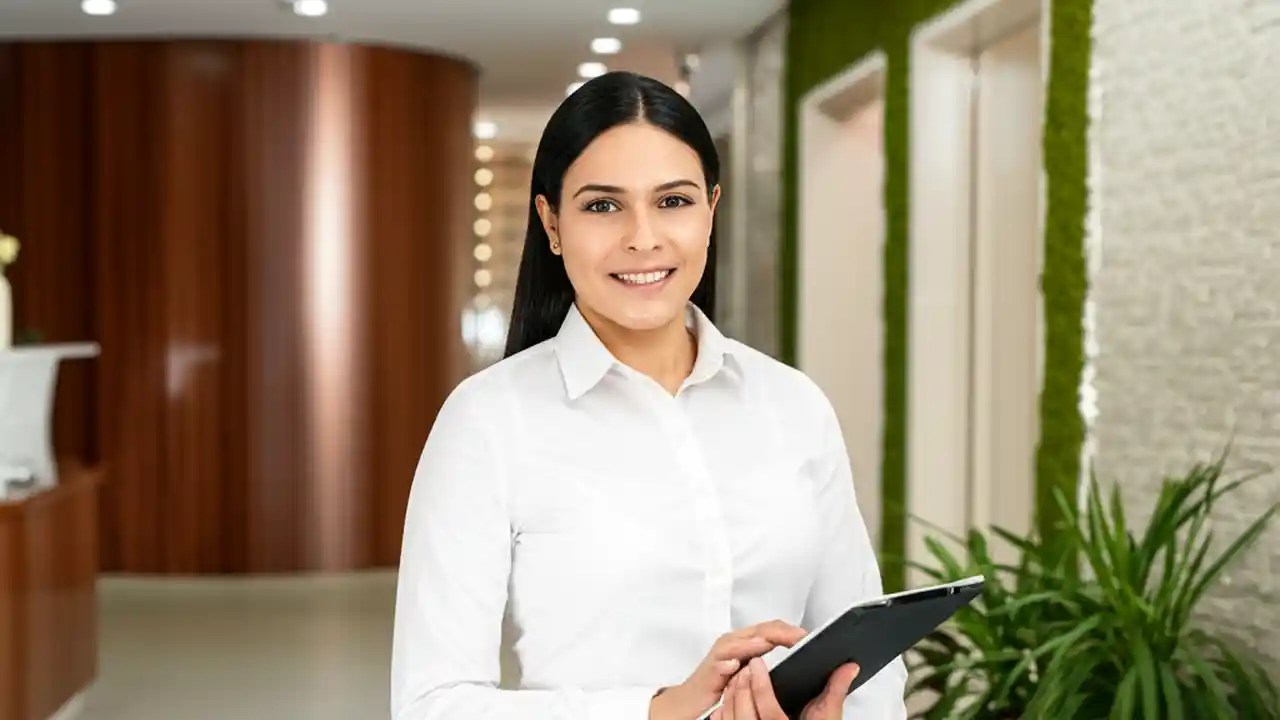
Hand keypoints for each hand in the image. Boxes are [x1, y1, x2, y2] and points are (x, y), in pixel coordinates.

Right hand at [649, 620, 807, 719]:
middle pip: (763, 630)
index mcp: (747, 642)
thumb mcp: (748, 671)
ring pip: (745, 640)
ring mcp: (722, 652)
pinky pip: (723, 659)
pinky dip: (733, 658)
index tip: (811, 636)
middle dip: (783, 632)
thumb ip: (765, 662)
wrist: (689, 700)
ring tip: (777, 641)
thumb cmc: (719, 686)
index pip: (773, 629)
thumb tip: (794, 660)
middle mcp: (735, 642)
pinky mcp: (711, 667)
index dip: (791, 631)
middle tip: (802, 636)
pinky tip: (740, 662)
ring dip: (761, 640)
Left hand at [711, 657, 859, 719]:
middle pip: (745, 712)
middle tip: (746, 665)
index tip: (757, 663)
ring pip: (732, 717)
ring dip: (732, 694)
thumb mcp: (827, 719)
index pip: (769, 710)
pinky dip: (725, 710)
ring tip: (739, 677)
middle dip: (743, 685)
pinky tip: (731, 698)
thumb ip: (835, 693)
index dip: (760, 685)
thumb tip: (848, 668)